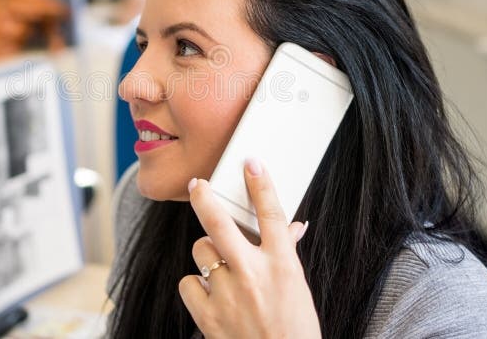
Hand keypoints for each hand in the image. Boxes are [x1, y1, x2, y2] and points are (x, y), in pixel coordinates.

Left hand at [178, 159, 320, 338]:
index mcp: (282, 265)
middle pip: (220, 221)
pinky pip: (188, 283)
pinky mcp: (208, 315)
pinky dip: (196, 286)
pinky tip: (209, 293)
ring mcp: (228, 294)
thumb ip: (285, 254)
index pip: (271, 213)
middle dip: (204, 197)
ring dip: (207, 254)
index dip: (260, 184)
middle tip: (197, 185)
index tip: (251, 163)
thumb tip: (291, 226)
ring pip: (201, 251)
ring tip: (219, 268)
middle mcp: (253, 274)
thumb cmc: (295, 330)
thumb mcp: (298, 289)